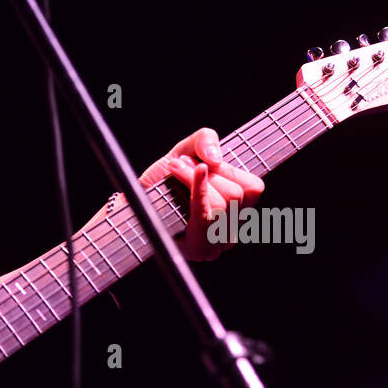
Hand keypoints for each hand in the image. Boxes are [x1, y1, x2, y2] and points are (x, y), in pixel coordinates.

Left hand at [137, 127, 264, 260]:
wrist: (134, 201)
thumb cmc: (163, 179)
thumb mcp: (186, 149)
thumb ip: (205, 140)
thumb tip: (215, 160)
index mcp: (237, 211)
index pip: (254, 188)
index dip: (229, 169)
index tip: (203, 163)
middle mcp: (231, 232)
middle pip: (236, 194)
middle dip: (207, 173)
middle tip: (182, 165)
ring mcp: (216, 245)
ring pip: (222, 202)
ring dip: (194, 178)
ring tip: (175, 172)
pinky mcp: (197, 247)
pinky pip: (206, 214)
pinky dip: (199, 189)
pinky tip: (188, 171)